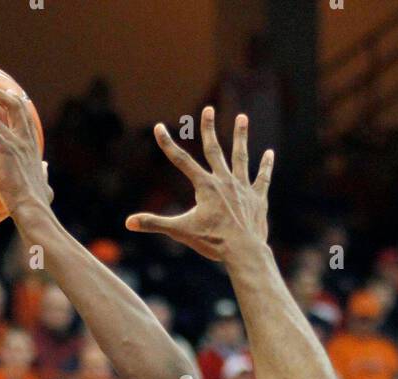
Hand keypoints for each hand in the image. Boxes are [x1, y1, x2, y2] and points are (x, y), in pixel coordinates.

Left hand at [0, 86, 52, 221]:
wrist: (33, 209)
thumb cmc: (37, 204)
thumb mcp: (46, 188)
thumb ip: (45, 176)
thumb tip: (46, 169)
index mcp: (33, 149)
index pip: (26, 120)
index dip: (19, 105)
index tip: (11, 96)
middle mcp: (26, 140)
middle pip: (15, 106)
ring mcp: (16, 143)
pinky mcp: (5, 148)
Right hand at [125, 107, 272, 261]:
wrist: (244, 251)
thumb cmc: (212, 242)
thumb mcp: (181, 232)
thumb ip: (154, 224)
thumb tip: (128, 223)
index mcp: (205, 186)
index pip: (181, 161)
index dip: (167, 144)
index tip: (159, 127)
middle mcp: (224, 181)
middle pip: (214, 150)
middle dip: (209, 129)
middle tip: (209, 109)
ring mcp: (242, 188)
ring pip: (240, 157)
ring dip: (241, 137)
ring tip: (242, 118)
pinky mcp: (258, 198)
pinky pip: (262, 178)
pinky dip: (265, 166)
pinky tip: (269, 153)